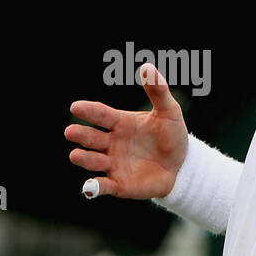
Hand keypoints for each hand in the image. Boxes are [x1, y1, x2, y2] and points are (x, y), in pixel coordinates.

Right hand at [66, 64, 187, 198]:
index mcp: (119, 123)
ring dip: (84, 159)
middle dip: (81, 135)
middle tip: (72, 132)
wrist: (183, 166)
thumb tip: (147, 67)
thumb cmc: (172, 136)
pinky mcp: (119, 184)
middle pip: (91, 138)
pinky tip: (90, 188)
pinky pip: (103, 186)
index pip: (100, 115)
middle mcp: (110, 143)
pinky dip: (94, 187)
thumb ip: (158, 91)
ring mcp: (112, 164)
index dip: (89, 111)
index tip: (76, 107)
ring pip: (92, 161)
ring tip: (76, 155)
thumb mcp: (169, 113)